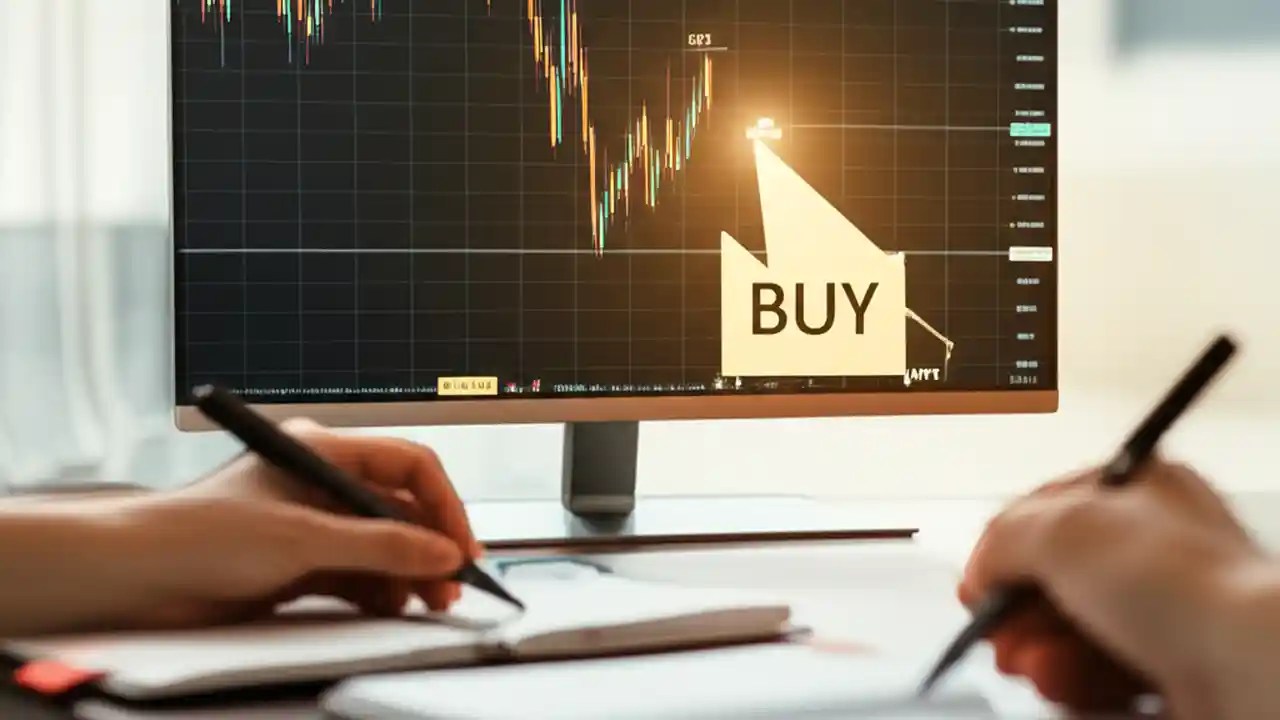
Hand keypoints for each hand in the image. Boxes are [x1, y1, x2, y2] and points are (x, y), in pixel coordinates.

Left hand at [110, 420, 480, 629]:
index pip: (408, 467)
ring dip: (408, 574)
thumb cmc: (200, 533)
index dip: (443, 505)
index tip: (460, 545)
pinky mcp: (301, 564)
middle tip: (450, 585)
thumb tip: (442, 552)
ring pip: (383, 546)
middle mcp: (323, 484)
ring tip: (424, 602)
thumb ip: (379, 545)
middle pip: (400, 510)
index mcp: (325, 451)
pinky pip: (360, 574)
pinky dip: (380, 591)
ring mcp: (313, 525)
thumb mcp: (302, 538)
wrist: (136, 576)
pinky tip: (391, 606)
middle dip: (429, 547)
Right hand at [959, 460, 1273, 718]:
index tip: (981, 582)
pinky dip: (1075, 691)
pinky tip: (1069, 688)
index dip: (1006, 548)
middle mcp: (1159, 554)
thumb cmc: (1184, 585)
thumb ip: (1001, 538)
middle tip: (1004, 635)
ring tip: (1041, 669)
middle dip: (1019, 615)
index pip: (1050, 512)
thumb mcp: (1061, 529)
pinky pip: (1102, 687)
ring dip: (1042, 657)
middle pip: (1057, 584)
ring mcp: (1170, 622)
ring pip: (1075, 640)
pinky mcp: (1176, 682)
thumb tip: (980, 571)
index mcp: (1141, 493)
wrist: (1253, 672)